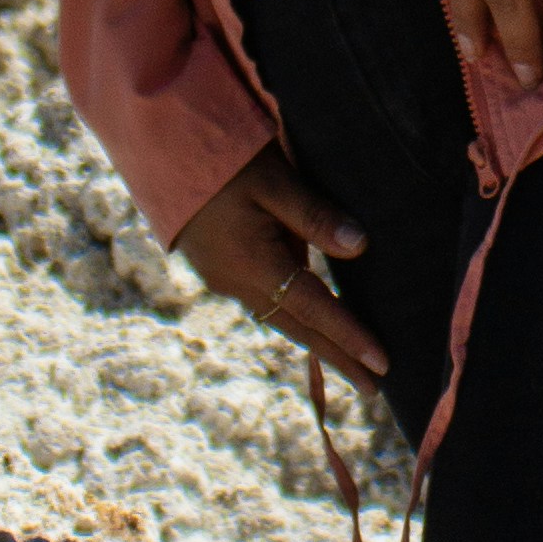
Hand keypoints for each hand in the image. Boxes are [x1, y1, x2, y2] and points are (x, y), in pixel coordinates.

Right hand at [173, 145, 388, 387]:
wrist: (159, 154)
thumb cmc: (222, 159)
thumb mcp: (274, 178)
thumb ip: (315, 216)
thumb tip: (359, 248)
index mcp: (254, 264)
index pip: (314, 310)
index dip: (350, 338)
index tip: (382, 365)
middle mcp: (238, 282)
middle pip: (298, 328)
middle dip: (338, 357)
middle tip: (374, 387)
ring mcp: (225, 278)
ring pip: (281, 318)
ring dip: (317, 340)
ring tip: (350, 360)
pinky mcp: (220, 268)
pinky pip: (266, 302)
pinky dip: (295, 317)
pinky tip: (310, 319)